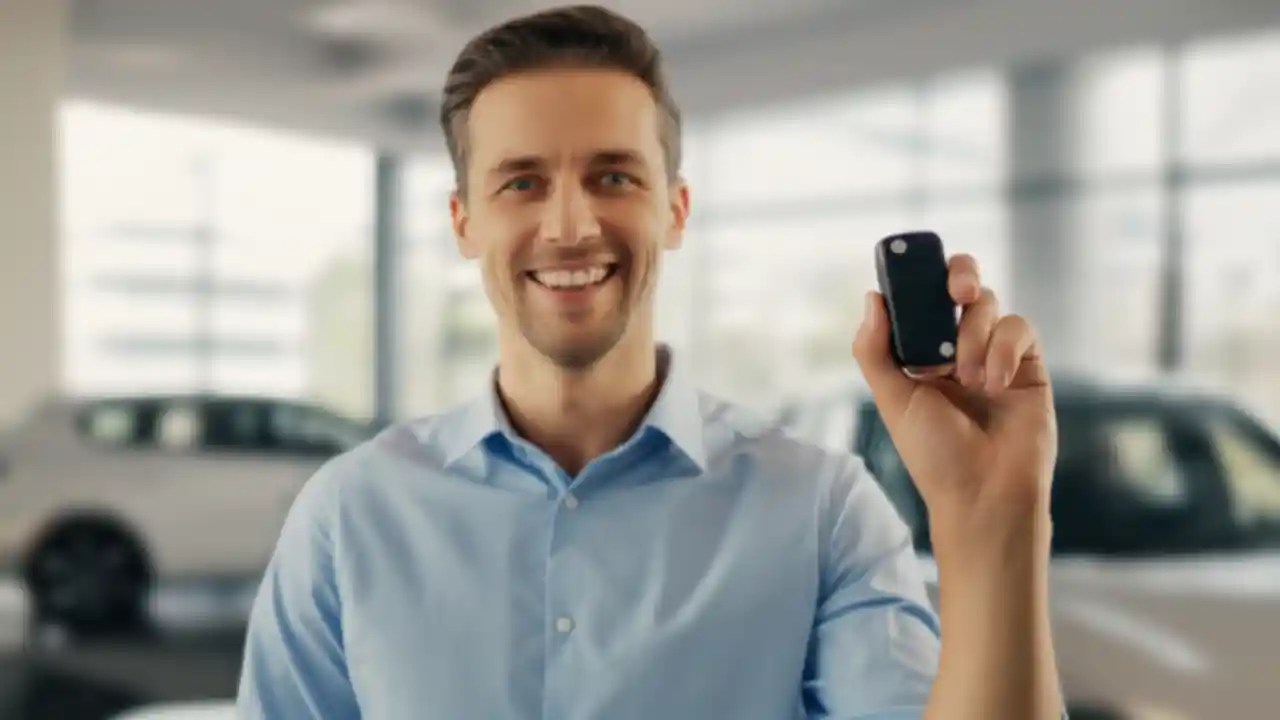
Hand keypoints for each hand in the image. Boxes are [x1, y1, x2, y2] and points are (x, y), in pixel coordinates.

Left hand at [851, 254, 1057, 531]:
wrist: (983, 493)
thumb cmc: (934, 455)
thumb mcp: (893, 400)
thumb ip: (876, 350)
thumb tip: (873, 297)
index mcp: (919, 352)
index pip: (920, 297)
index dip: (918, 277)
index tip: (912, 268)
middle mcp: (956, 346)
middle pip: (961, 284)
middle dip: (960, 274)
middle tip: (958, 289)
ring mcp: (994, 353)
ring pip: (989, 305)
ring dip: (975, 334)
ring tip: (968, 379)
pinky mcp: (1028, 364)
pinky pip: (1020, 328)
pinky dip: (1005, 348)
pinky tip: (995, 382)